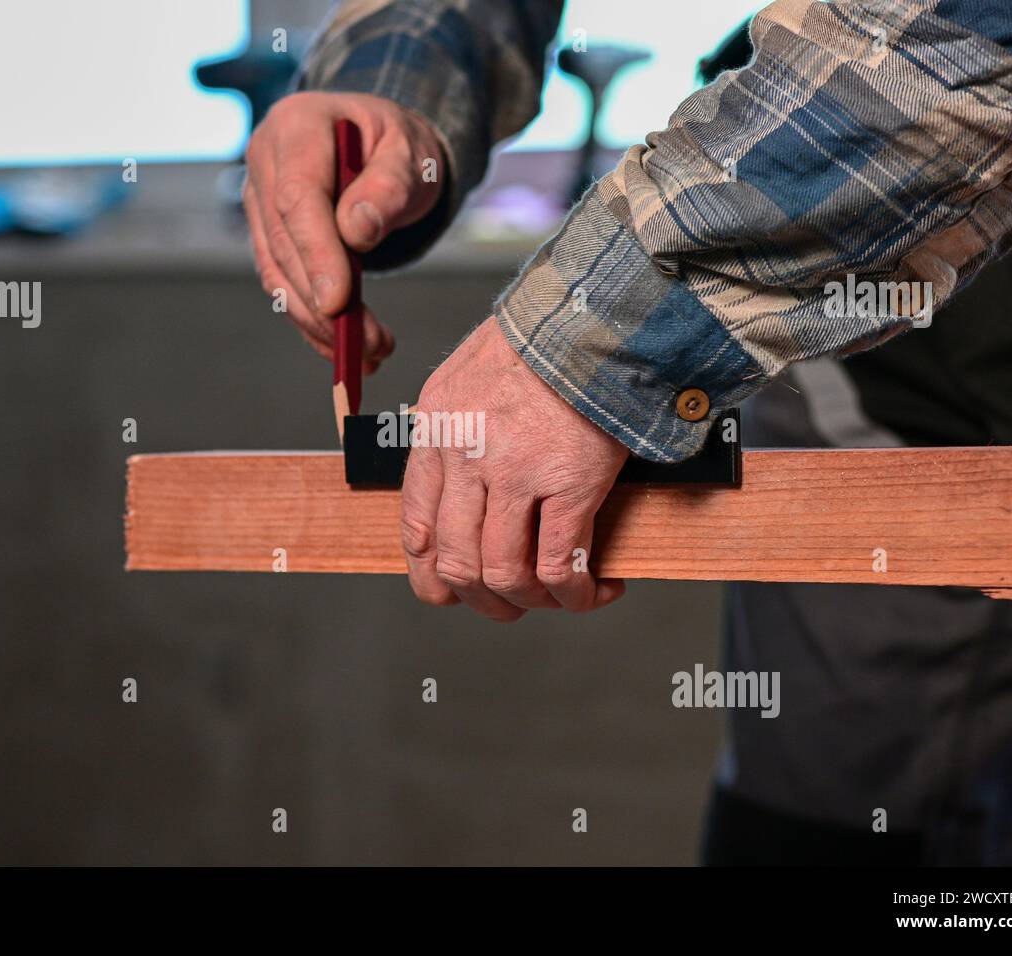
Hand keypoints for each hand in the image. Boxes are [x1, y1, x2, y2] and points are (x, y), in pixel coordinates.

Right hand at [243, 91, 446, 372]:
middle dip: (325, 303)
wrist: (380, 145)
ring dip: (320, 323)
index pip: (297, 197)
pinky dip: (313, 322)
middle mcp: (266, 163)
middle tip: (370, 345)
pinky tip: (346, 348)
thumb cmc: (397, 145)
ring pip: (279, 273)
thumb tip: (356, 231)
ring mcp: (260, 202)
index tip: (338, 302)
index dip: (315, 253)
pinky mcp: (269, 236)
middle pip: (285, 244)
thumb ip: (388, 185)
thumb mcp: (410, 153)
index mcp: (297, 127)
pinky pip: (284, 285)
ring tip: (370, 354)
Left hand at [401, 318, 629, 621]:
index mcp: (435, 427)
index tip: (456, 584)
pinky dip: (577, 593)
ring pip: (501, 574)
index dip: (433, 570)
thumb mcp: (469, 373)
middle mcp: (463, 455)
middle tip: (510, 604)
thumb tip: (461, 484)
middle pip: (454, 562)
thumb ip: (455, 427)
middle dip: (481, 600)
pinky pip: (559, 566)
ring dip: (530, 602)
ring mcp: (513, 473)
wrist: (596, 311)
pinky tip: (597, 589)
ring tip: (559, 597)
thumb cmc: (545, 336)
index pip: (414, 525)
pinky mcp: (568, 484)